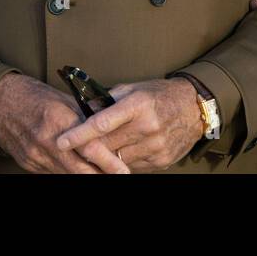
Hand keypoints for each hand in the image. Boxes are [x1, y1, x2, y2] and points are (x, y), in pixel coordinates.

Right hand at [0, 72, 127, 173]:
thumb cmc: (33, 96)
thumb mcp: (62, 99)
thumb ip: (83, 116)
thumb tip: (108, 127)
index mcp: (58, 120)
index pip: (89, 147)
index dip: (108, 162)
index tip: (123, 170)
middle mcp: (47, 141)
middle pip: (80, 170)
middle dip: (100, 176)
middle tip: (118, 175)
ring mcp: (36, 156)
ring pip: (67, 175)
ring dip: (84, 175)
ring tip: (100, 172)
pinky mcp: (28, 164)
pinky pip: (53, 173)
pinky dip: (66, 172)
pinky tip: (75, 168)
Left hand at [55, 78, 202, 171]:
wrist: (195, 107)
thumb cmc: (160, 94)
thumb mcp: (134, 88)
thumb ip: (108, 99)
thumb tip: (84, 109)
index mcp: (137, 105)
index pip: (101, 123)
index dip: (79, 135)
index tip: (61, 141)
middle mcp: (147, 127)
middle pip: (107, 145)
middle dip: (91, 147)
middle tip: (78, 146)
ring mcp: (155, 146)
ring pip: (118, 160)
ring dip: (107, 156)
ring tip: (103, 148)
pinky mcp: (162, 160)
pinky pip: (133, 167)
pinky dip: (124, 161)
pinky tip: (124, 150)